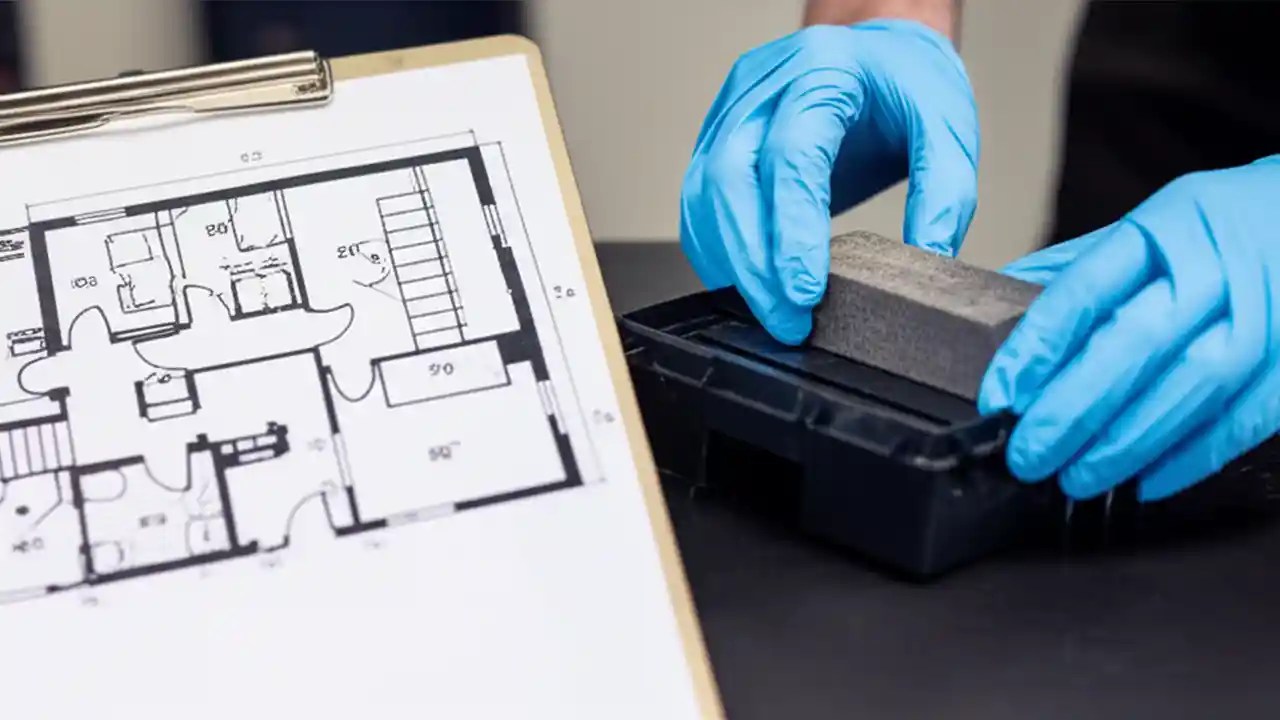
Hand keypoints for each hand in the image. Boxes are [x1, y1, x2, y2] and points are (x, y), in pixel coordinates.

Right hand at [679, 19, 978, 343]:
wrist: (876, 53)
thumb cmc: (904, 80)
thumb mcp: (949, 125)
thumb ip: (945, 192)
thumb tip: (928, 258)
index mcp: (821, 69)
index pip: (790, 158)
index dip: (791, 233)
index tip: (806, 294)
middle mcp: (762, 86)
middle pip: (730, 180)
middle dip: (753, 264)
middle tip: (787, 321)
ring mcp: (730, 112)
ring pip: (702, 195)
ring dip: (730, 263)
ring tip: (770, 313)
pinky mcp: (715, 139)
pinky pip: (698, 202)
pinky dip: (717, 250)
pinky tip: (747, 283)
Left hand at [979, 156, 1279, 501]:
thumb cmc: (1222, 229)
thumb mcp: (1150, 228)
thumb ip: (1078, 271)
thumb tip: (992, 308)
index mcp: (1165, 225)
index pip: (1086, 289)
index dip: (1037, 348)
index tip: (1000, 396)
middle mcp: (1218, 264)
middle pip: (1138, 341)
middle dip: (1074, 407)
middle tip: (1029, 454)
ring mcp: (1269, 309)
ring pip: (1193, 383)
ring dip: (1128, 441)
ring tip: (1078, 478)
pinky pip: (1247, 416)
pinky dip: (1194, 455)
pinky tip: (1148, 481)